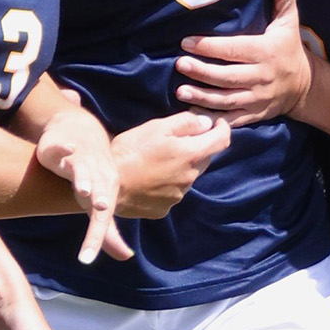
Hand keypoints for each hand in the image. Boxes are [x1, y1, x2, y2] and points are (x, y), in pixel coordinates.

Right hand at [34, 109, 131, 264]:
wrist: (80, 133)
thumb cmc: (91, 176)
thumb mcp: (96, 203)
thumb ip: (106, 232)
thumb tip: (126, 256)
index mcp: (105, 191)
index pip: (102, 219)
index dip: (95, 238)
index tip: (85, 259)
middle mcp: (95, 175)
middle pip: (98, 191)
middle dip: (100, 201)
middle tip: (103, 208)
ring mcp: (79, 159)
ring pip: (82, 170)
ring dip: (84, 179)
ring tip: (85, 189)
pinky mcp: (59, 147)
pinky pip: (62, 147)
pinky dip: (64, 149)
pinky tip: (68, 149)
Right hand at [111, 112, 230, 217]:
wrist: (106, 187)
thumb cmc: (131, 151)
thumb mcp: (157, 127)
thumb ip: (186, 123)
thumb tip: (206, 122)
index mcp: (192, 155)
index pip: (222, 140)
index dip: (223, 127)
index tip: (216, 121)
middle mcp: (190, 178)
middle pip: (205, 158)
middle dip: (199, 146)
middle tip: (179, 138)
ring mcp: (178, 195)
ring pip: (189, 175)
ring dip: (182, 165)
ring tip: (158, 158)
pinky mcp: (164, 208)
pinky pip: (174, 191)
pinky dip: (169, 181)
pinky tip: (150, 176)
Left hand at [174, 0, 312, 126]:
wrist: (305, 86)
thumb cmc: (289, 46)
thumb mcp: (290, 19)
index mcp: (267, 52)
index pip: (235, 50)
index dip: (210, 47)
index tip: (187, 42)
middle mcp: (262, 77)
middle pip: (228, 77)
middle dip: (202, 72)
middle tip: (179, 64)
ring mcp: (257, 99)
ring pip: (227, 100)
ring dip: (202, 97)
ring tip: (179, 91)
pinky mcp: (254, 114)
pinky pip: (231, 119)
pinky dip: (212, 118)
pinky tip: (192, 113)